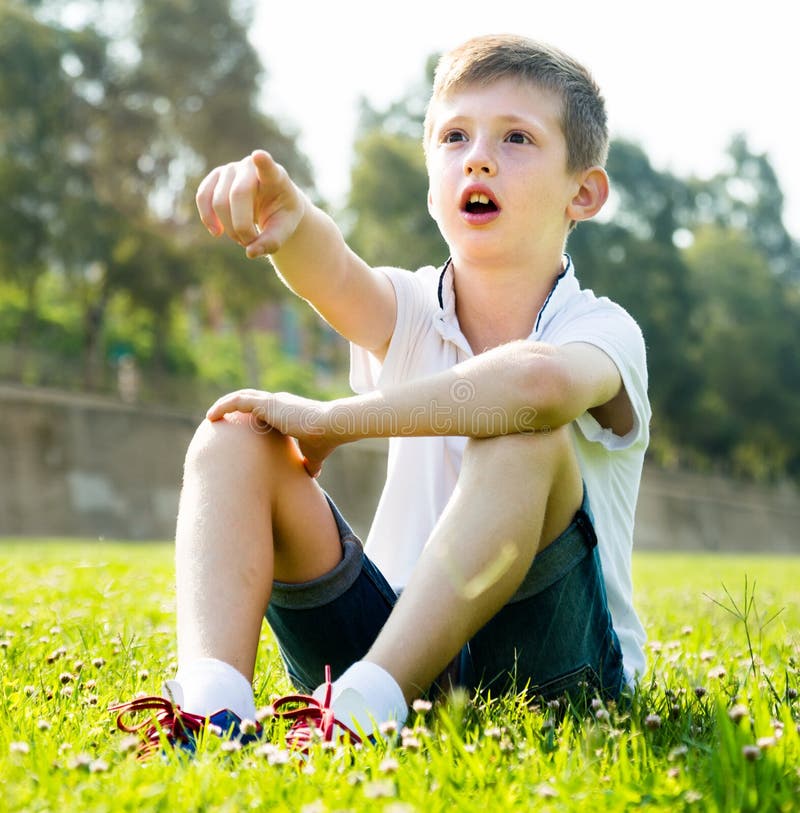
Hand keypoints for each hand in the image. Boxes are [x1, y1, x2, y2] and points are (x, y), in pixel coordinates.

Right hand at [195, 150, 305, 257]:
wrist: (272, 202)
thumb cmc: (281, 215)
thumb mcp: (284, 229)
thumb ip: (271, 242)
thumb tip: (250, 252)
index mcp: (275, 176)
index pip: (268, 167)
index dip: (263, 162)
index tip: (259, 156)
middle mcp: (250, 167)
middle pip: (237, 195)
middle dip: (241, 226)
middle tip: (250, 243)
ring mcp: (230, 169)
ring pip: (219, 201)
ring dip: (229, 228)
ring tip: (242, 239)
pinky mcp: (215, 177)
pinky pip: (203, 197)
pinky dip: (208, 218)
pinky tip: (217, 232)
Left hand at [205, 389, 339, 477]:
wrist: (330, 427)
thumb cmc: (324, 440)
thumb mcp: (314, 454)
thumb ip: (310, 462)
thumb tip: (311, 474)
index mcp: (285, 412)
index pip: (261, 409)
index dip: (246, 417)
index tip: (234, 429)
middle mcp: (277, 402)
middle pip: (248, 401)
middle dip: (231, 409)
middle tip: (217, 421)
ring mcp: (271, 401)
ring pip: (240, 397)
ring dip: (223, 405)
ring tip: (209, 418)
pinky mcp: (267, 404)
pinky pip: (238, 401)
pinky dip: (223, 406)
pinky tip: (211, 416)